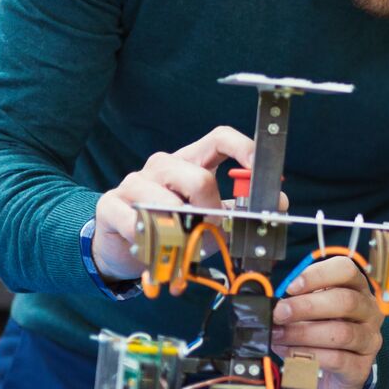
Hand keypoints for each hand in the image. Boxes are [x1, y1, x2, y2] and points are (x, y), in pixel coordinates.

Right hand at [93, 126, 255, 280]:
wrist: (123, 246)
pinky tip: (152, 249)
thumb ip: (240, 211)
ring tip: (181, 246)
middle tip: (211, 230)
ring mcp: (134, 183)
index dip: (243, 148)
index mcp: (190, 162)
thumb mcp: (210, 218)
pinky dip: (152, 243)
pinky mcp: (111, 205)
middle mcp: (162, 166)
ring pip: (169, 204)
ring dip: (183, 233)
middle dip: (213, 211)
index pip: (219, 138)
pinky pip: (137, 224)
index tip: (258, 168)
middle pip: (198, 177)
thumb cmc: (174, 228)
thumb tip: (278, 204)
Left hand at [272, 256, 382, 388]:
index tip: (291, 287)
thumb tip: (275, 304)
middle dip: (307, 307)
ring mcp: (369, 340)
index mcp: (357, 290)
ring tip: (280, 336)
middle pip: (345, 301)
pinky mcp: (361, 367)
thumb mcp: (312, 313)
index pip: (346, 270)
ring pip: (341, 332)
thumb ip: (298, 303)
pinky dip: (309, 355)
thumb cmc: (322, 335)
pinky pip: (337, 359)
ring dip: (304, 334)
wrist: (334, 376)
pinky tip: (290, 354)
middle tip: (280, 314)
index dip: (318, 275)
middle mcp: (369, 312)